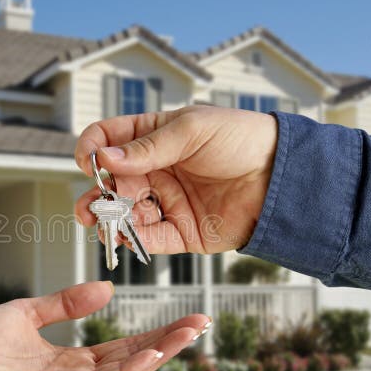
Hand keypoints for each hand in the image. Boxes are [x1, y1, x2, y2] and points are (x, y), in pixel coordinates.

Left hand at [0, 282, 208, 370]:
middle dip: (165, 344)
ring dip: (153, 357)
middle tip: (200, 325)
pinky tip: (145, 356)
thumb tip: (106, 290)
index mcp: (67, 359)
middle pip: (127, 361)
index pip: (120, 346)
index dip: (153, 333)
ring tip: (184, 337)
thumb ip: (66, 303)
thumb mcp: (28, 313)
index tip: (184, 318)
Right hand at [74, 105, 277, 253]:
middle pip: (111, 183)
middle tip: (90, 206)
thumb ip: (148, 147)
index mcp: (154, 137)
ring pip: (125, 214)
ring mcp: (166, 201)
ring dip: (110, 220)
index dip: (93, 149)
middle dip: (95, 195)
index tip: (89, 162)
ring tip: (103, 223)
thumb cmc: (242, 139)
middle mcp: (155, 170)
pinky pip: (150, 239)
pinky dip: (134, 240)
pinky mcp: (181, 231)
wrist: (282, 175)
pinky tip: (125, 237)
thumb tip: (105, 158)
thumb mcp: (193, 130)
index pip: (109, 140)